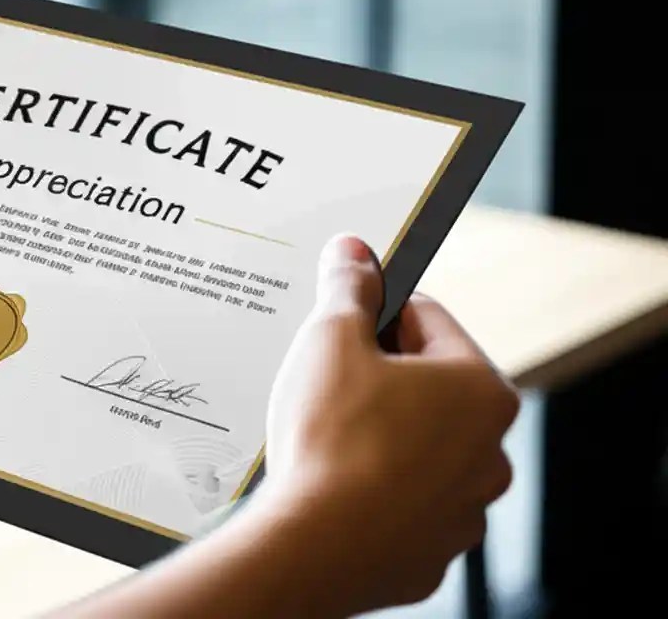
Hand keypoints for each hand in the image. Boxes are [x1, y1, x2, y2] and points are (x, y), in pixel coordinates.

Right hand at [263, 234, 518, 610]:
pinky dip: (372, 488)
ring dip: (379, 435)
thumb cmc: (331, 441)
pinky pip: (401, 501)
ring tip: (327, 437)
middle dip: (379, 378)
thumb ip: (348, 288)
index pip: (428, 320)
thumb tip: (355, 252)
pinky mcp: (431, 550)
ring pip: (416, 447)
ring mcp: (463, 507)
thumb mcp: (330, 340)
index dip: (376, 312)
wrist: (312, 546)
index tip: (343, 319)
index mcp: (481, 389)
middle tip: (326, 381)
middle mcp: (489, 450)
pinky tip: (333, 483)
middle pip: (428, 387)